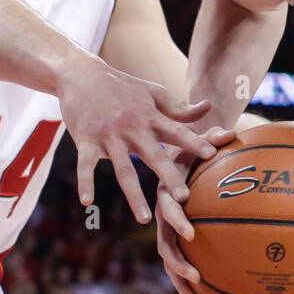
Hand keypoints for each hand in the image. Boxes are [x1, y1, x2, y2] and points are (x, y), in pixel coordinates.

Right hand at [58, 57, 218, 223]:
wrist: (81, 74)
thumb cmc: (121, 86)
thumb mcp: (152, 92)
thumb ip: (178, 107)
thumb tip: (207, 109)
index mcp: (150, 116)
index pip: (176, 131)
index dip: (194, 142)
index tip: (212, 155)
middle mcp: (132, 126)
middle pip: (154, 155)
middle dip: (169, 176)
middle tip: (184, 198)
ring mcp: (108, 134)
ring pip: (123, 169)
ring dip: (133, 195)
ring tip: (144, 219)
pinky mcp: (85, 139)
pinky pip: (85, 165)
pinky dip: (85, 182)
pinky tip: (87, 202)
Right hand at [156, 126, 237, 293]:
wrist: (177, 154)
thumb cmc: (193, 147)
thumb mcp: (201, 139)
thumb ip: (213, 137)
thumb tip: (232, 131)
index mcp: (167, 190)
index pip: (169, 207)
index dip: (178, 220)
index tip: (191, 233)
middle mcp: (162, 213)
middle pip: (165, 241)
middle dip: (178, 260)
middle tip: (195, 274)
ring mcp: (165, 229)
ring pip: (168, 260)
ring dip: (181, 280)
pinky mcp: (172, 240)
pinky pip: (177, 265)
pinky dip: (187, 286)